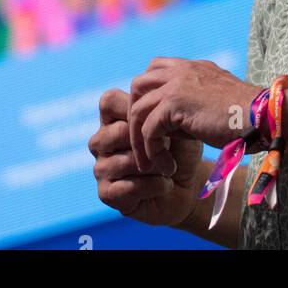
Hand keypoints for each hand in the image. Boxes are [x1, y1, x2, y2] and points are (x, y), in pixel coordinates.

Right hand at [89, 87, 204, 229]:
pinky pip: (126, 187)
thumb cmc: (180, 149)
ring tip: (169, 168)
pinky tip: (166, 184)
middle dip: (148, 141)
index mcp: (112, 118)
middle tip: (169, 148)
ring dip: (153, 166)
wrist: (187, 185)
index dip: (135, 109)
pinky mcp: (106, 194)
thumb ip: (161, 106)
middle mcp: (101, 141)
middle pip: (115, 132)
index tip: (160, 120)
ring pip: (122, 162)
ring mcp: (101, 167)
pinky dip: (152, 185)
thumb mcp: (176, 124)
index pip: (109, 101)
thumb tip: (151, 93)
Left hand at [128, 57, 262, 172]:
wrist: (262, 116)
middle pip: (138, 85)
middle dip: (135, 114)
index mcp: (191, 67)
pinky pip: (149, 129)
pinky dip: (153, 151)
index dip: (147, 96)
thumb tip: (171, 124)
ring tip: (150, 163)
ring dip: (139, 140)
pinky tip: (167, 166)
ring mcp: (176, 84)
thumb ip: (191, 104)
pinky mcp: (175, 103)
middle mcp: (181, 70)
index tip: (152, 123)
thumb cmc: (245, 115)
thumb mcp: (214, 101)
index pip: (154, 70)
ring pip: (138, 109)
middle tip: (144, 143)